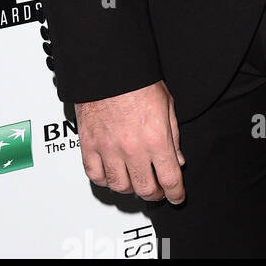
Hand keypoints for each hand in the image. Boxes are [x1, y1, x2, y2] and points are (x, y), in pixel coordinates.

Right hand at [75, 80, 184, 203]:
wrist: (109, 69)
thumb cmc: (138, 81)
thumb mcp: (167, 105)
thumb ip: (173, 136)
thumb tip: (177, 159)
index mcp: (155, 138)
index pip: (169, 178)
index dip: (175, 193)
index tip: (177, 197)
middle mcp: (131, 148)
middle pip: (144, 188)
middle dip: (155, 193)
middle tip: (158, 190)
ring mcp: (108, 149)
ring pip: (119, 186)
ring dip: (131, 188)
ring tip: (137, 181)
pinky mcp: (88, 146)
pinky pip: (95, 175)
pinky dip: (105, 180)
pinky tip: (113, 174)